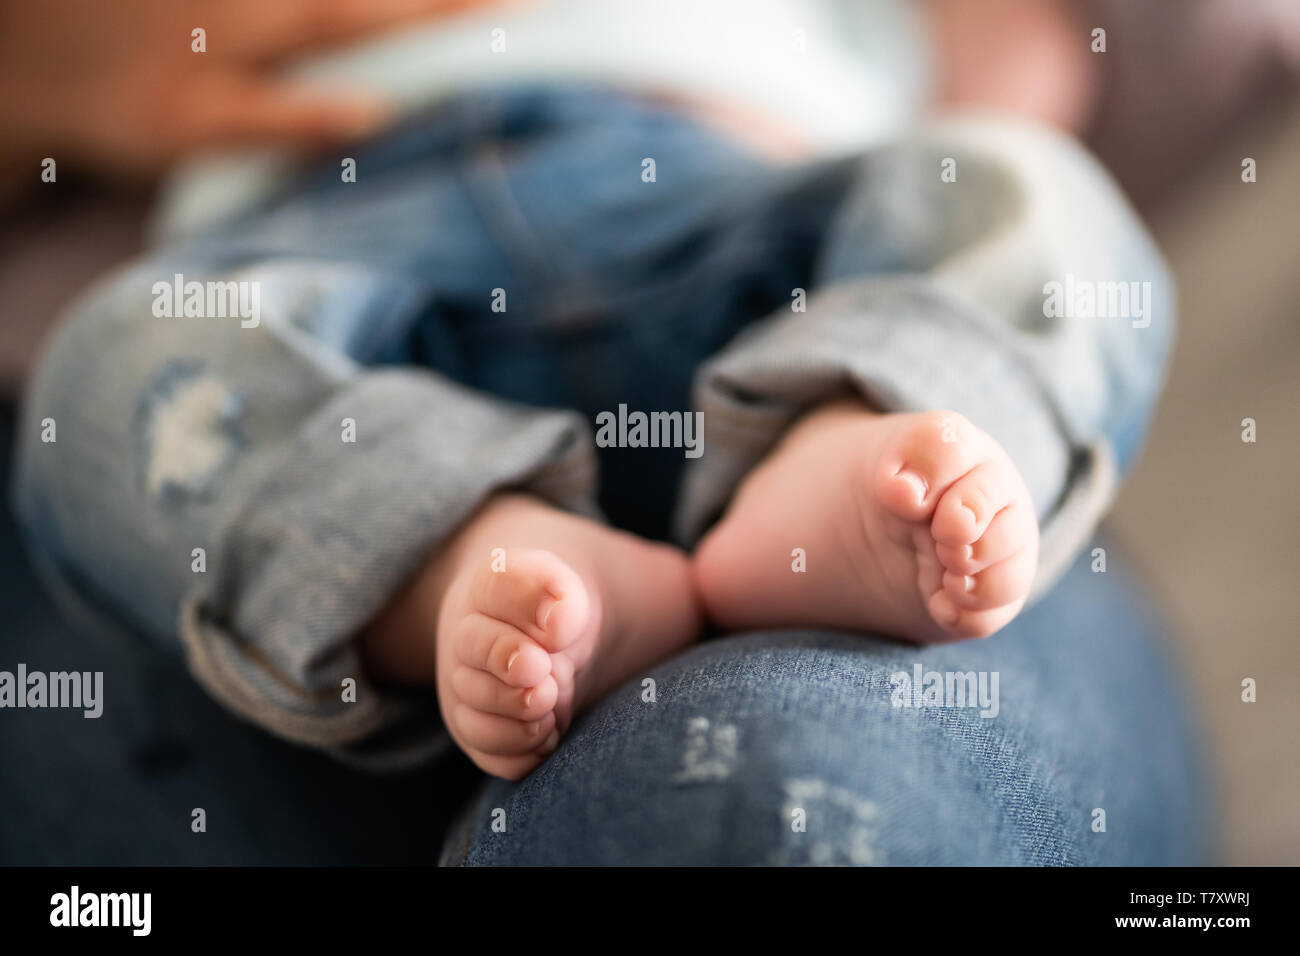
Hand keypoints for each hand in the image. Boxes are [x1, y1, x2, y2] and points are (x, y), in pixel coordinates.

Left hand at [0, 0, 497, 178]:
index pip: (395, 14)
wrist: (29, 53)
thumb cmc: (116, 101)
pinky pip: (334, 3)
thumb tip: (377, 114)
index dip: (463, 14)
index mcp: (284, 18)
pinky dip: (369, 6)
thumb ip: (289, 117)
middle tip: (528, 4)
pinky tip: (395, 13)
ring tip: (483, 7)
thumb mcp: (197, 127)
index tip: (527, 17)